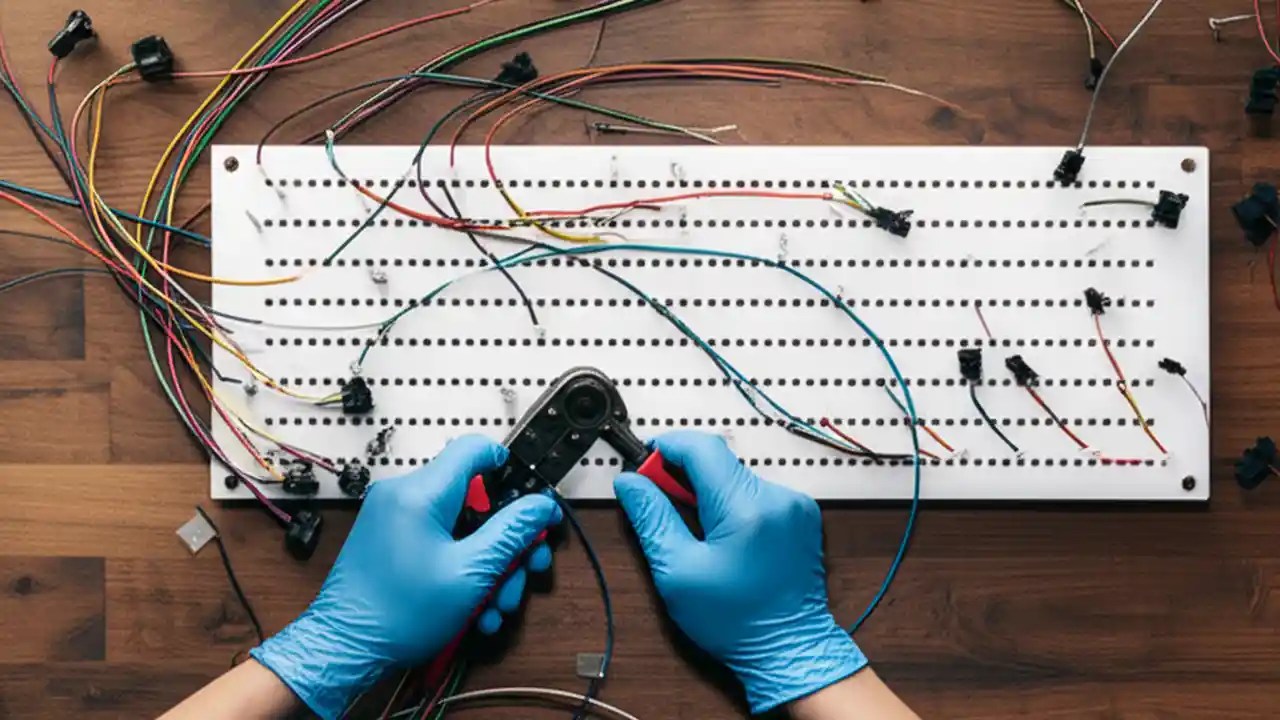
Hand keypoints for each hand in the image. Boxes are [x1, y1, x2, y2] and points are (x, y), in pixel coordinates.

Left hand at [250, 435, 561, 719]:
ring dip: (489, 564)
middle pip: (476, 498)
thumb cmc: (395, 615)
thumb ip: (512, 533)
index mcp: (420, 493)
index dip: (512, 469)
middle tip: (526, 567)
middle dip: (507, 539)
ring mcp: (396, 519)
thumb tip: (541, 506)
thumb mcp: (470, 573)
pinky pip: (440, 541)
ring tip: (497, 604)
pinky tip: (475, 608)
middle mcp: (404, 496)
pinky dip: (462, 568)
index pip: (475, 449)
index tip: (531, 502)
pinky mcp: (392, 540)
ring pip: (462, 526)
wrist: (343, 649)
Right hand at [614, 431, 866, 713]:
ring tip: (695, 530)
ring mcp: (794, 504)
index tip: (645, 462)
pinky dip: (732, 502)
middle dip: (683, 475)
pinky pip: (756, 491)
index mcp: (745, 508)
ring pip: (735, 475)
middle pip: (718, 460)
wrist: (790, 649)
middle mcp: (777, 497)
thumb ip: (651, 519)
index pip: (701, 447)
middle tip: (661, 503)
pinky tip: (723, 535)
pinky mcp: (801, 514)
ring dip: (708, 490)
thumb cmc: (736, 621)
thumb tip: (629, 482)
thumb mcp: (678, 572)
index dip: (666, 447)